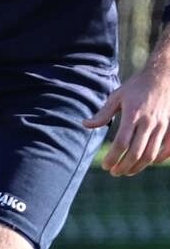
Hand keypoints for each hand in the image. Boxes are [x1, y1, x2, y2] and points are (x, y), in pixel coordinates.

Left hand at [85, 57, 169, 175]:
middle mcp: (148, 122)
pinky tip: (149, 163)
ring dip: (139, 167)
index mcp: (132, 115)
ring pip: (151, 153)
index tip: (105, 165)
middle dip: (124, 166)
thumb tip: (85, 125)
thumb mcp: (116, 96)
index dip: (113, 157)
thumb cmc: (136, 86)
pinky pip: (168, 148)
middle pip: (136, 152)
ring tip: (127, 172)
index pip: (122, 143)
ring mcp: (162, 125)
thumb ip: (102, 114)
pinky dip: (160, 158)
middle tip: (114, 172)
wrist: (162, 76)